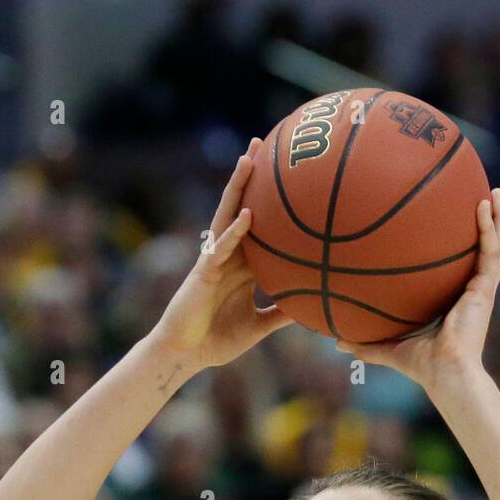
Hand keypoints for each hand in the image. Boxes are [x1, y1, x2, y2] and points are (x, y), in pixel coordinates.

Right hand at [151, 137, 292, 371]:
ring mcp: (214, 260)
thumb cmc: (217, 341)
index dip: (271, 201)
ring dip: (238, 187)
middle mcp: (228, 256)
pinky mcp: (203, 272)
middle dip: (252, 177)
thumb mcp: (259, 327)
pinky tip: (248, 215)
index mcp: (241, 267)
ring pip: (228, 216)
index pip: (260, 227)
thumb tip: (312, 309)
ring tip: (250, 157)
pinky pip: (221, 248)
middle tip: (266, 144)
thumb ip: (281, 315)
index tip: (288, 177)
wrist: (187, 355)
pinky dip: (235, 232)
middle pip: (242, 207)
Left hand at [333, 188, 499, 393]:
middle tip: (479, 195)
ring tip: (493, 190)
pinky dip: (491, 227)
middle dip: (484, 224)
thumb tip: (335, 343)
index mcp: (454, 301)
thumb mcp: (388, 348)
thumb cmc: (422, 366)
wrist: (446, 373)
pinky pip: (492, 251)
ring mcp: (482, 289)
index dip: (459, 247)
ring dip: (497, 217)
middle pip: (482, 250)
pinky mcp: (486, 289)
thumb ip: (365, 343)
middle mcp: (471, 291)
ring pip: (496, 245)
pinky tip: (484, 204)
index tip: (450, 225)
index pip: (459, 268)